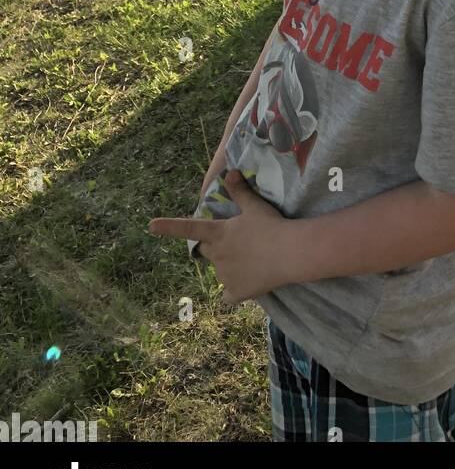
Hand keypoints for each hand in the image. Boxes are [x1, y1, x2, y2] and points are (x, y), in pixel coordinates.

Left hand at [148, 171, 293, 307]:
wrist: (289, 253)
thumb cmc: (271, 226)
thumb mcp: (255, 207)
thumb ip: (241, 192)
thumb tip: (230, 172)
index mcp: (218, 233)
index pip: (190, 228)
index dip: (169, 227)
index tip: (150, 226)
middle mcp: (217, 255)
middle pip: (207, 252)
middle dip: (216, 248)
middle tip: (238, 244)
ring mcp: (224, 276)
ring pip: (221, 272)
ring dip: (230, 267)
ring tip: (255, 261)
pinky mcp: (236, 293)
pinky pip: (228, 296)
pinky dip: (234, 292)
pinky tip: (249, 285)